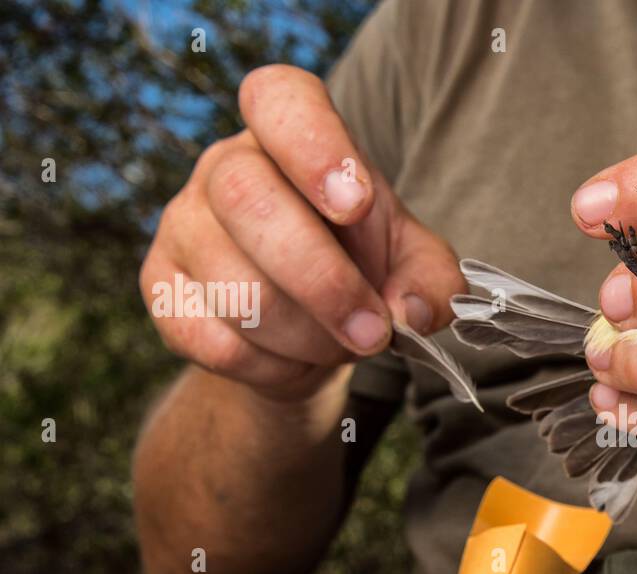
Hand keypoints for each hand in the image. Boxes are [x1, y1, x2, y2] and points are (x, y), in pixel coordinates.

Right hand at [139, 64, 463, 401]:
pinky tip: (296, 357)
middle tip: (374, 330)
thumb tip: (414, 310)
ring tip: (342, 343)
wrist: (307, 328)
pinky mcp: (162, 291)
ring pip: (235, 286)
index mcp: (289, 133)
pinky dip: (274, 366)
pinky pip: (216, 340)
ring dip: (308, 337)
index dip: (314, 146)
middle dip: (323, 281)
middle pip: (246, 199)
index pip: (279, 100)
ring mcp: (183, 226)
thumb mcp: (412, 262)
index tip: (357, 203)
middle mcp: (223, 166)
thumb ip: (431, 280)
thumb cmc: (360, 267)